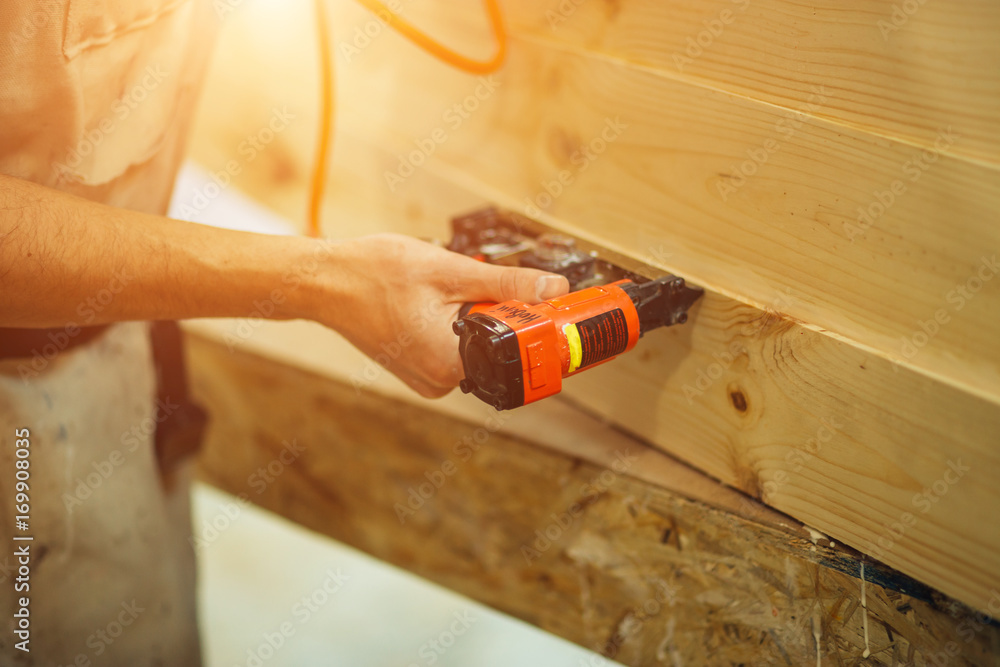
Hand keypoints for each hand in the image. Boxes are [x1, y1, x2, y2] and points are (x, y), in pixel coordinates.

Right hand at [312, 233, 568, 397]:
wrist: (325, 282)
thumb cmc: (373, 274)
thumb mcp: (450, 271)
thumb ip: (507, 285)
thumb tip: (552, 290)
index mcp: (450, 363)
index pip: (520, 353)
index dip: (539, 326)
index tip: (551, 304)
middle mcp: (440, 381)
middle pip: (501, 348)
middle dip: (502, 315)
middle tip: (479, 284)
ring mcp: (429, 379)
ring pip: (479, 346)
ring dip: (478, 317)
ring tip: (443, 290)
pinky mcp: (421, 370)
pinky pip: (457, 348)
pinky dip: (458, 324)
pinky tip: (433, 300)